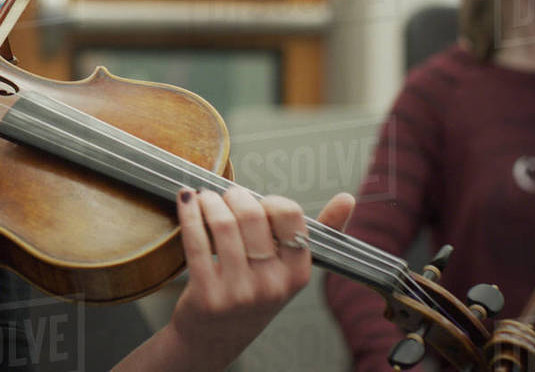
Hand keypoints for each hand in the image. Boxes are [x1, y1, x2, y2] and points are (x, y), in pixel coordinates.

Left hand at [115, 188, 354, 371]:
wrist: (214, 338)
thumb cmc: (254, 293)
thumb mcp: (289, 270)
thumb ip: (319, 233)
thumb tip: (348, 198)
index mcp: (298, 273)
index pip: (290, 215)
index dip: (269, 201)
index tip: (256, 202)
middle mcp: (272, 284)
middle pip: (251, 215)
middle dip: (233, 196)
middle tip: (224, 196)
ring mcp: (240, 292)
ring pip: (222, 224)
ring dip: (208, 201)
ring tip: (204, 198)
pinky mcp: (208, 295)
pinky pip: (196, 241)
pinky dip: (188, 212)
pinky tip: (186, 201)